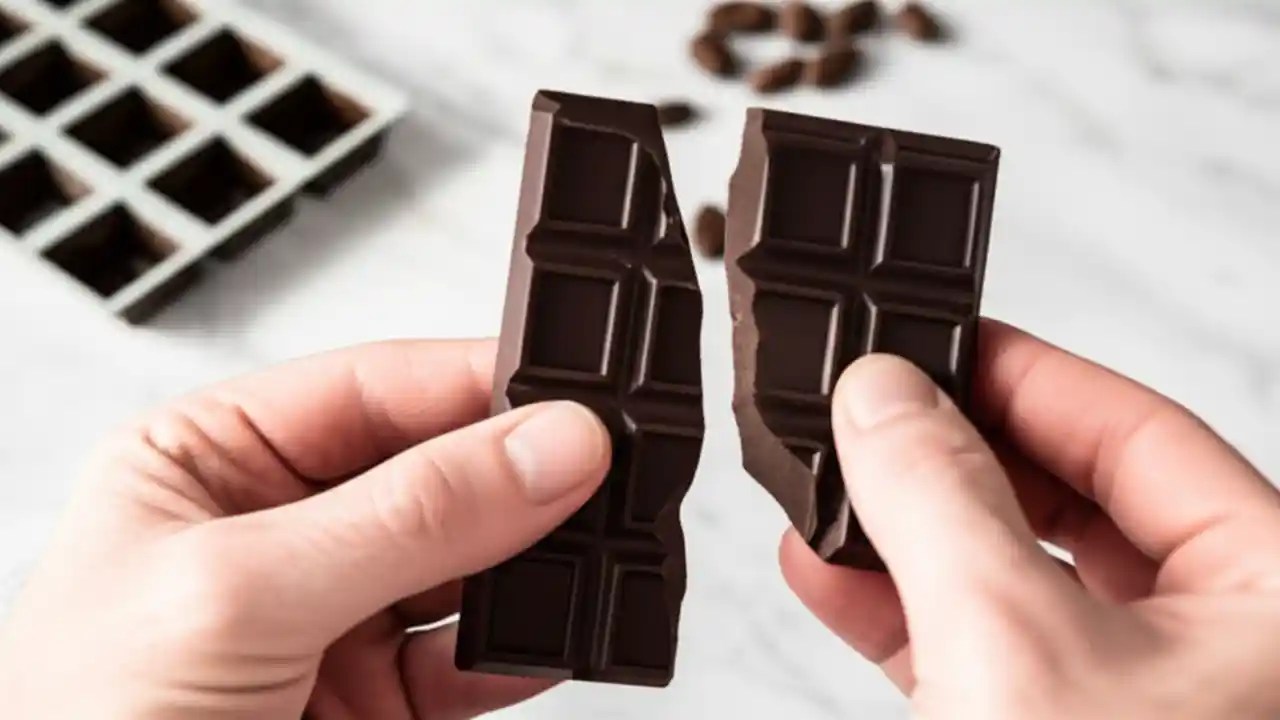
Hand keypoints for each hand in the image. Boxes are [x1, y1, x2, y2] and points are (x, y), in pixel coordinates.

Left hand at [0, 340, 610, 719]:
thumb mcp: (240, 596)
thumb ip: (406, 516)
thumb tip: (547, 446)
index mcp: (215, 459)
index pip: (376, 386)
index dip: (482, 381)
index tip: (578, 395)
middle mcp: (282, 529)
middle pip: (439, 468)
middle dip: (524, 472)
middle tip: (610, 469)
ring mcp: (335, 616)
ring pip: (472, 562)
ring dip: (538, 560)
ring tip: (602, 547)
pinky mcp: (376, 700)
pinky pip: (476, 656)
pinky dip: (528, 647)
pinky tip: (560, 634)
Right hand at [781, 320, 1279, 718]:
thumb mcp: (1007, 637)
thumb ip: (940, 497)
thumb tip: (884, 396)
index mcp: (1272, 598)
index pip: (1143, 434)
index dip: (1027, 377)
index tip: (936, 342)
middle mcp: (1216, 644)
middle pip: (1071, 498)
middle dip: (949, 459)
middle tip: (872, 413)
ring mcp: (1136, 701)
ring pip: (1011, 574)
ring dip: (906, 536)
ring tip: (827, 492)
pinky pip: (975, 646)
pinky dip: (898, 610)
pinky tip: (828, 573)